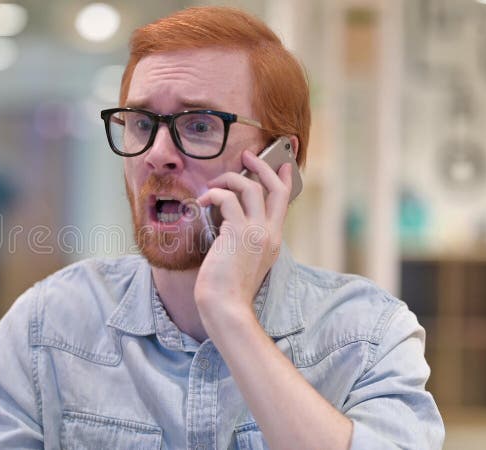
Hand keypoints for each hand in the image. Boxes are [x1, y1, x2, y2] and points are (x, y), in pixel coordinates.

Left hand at [194, 150, 292, 331]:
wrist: (226, 308)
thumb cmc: (228, 291)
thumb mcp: (243, 262)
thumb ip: (243, 242)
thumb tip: (226, 221)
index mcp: (273, 241)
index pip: (284, 203)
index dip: (283, 180)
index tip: (281, 165)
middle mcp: (270, 233)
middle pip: (274, 188)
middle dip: (262, 166)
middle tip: (247, 155)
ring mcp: (257, 232)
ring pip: (250, 187)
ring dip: (229, 179)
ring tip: (212, 184)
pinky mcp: (239, 232)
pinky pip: (228, 198)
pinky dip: (214, 194)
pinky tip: (202, 201)